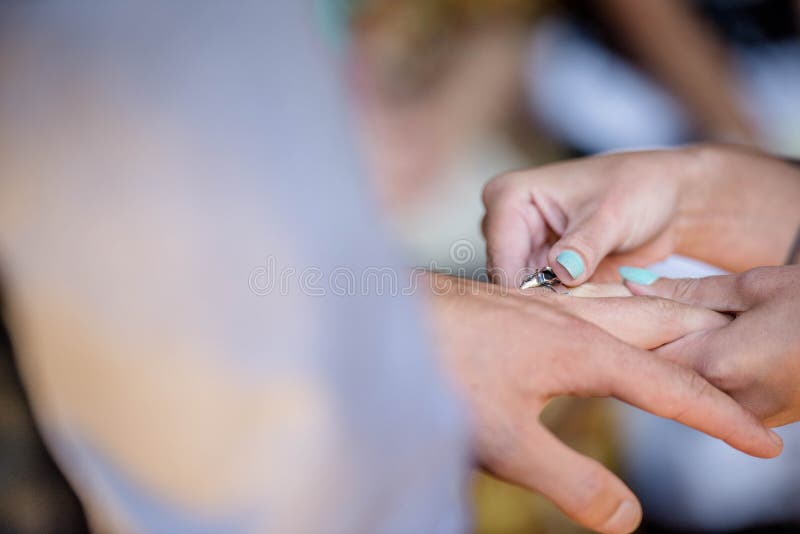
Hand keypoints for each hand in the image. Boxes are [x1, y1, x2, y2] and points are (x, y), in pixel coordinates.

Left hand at [424, 274, 781, 533]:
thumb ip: (570, 480)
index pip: (673, 388)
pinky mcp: (517, 304)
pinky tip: (608, 322)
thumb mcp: (503, 443)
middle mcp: (573, 319)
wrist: (378, 317)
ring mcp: (544, 305)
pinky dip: (626, 312)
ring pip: (629, 306)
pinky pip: (593, 302)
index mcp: (583, 351)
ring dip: (674, 320)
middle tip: (753, 357)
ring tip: (700, 329)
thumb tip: (628, 518)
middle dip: (715, 345)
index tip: (764, 442)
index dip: (722, 419)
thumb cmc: (433, 373)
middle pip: (665, 325)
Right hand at [482, 145, 799, 285]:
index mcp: (508, 197)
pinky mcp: (538, 270)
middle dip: (538, 301)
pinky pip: (540, 300)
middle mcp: (504, 224)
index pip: (502, 255)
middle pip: (505, 278)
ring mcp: (520, 249)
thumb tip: (561, 272)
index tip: (558, 313)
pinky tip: (590, 312)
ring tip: (589, 312)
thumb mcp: (613, 215)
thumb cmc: (639, 189)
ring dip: (552, 307)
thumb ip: (585, 245)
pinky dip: (563, 309)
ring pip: (521, 294)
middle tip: (578, 317)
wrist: (665, 200)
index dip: (525, 289)